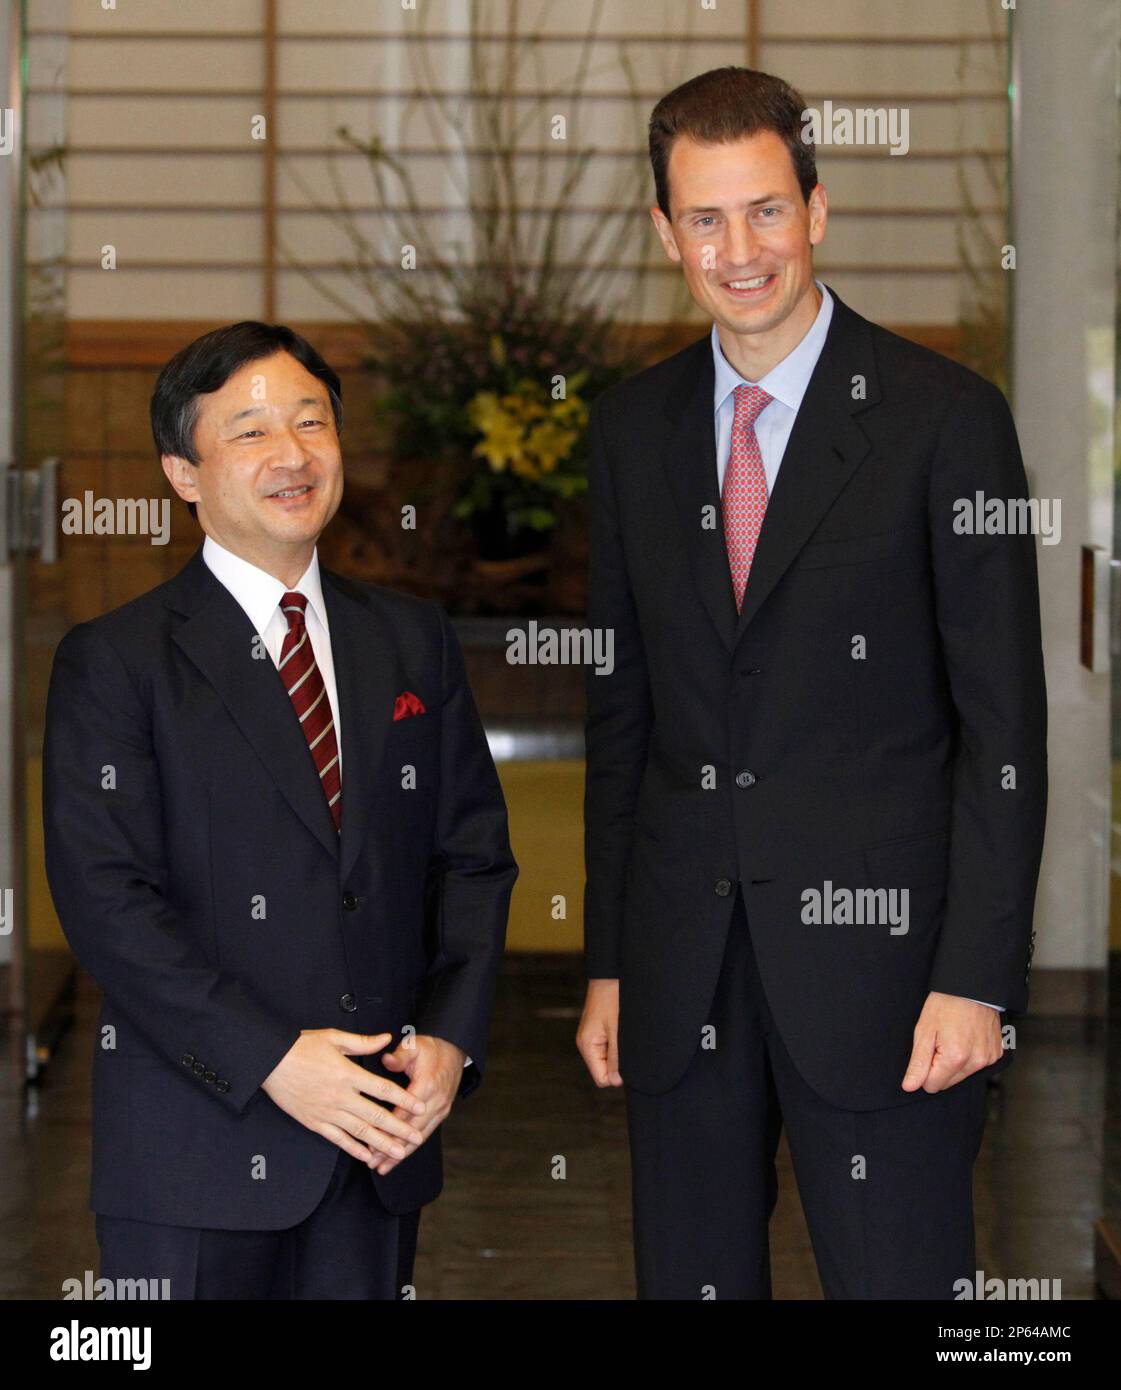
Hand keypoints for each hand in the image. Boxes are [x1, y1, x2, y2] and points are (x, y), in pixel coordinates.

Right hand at [261, 1029, 426, 1167]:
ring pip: (359, 1132)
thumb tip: (387, 1038)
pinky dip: (354, 1149)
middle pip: (375, 1116)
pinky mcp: (315, 1122)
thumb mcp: (334, 1037)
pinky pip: (338, 1139)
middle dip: (398, 1128)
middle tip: (415, 1137)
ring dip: (381, 1144)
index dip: (403, 1099)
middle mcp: (340, 1096)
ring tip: (399, 1153)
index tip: (419, 1106)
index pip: (382, 1089)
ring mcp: (327, 1112)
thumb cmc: (301, 1046)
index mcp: (347, 1074)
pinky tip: (367, 1156)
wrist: (269, 1062)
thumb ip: (363, 1042)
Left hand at [370, 1034, 465, 1175]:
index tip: (371, 1139)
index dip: (388, 1127)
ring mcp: (440, 1110)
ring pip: (419, 1137)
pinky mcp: (441, 1114)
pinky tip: (398, 1158)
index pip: (405, 1112)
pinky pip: (425, 1134)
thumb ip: (400, 1055)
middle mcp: (435, 1102)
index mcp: (427, 1085)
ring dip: (400, 1153)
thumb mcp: (414, 1045)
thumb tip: (387, 1061)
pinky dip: (411, 1148)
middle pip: (411, 1130)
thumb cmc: (430, 1048)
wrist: (454, 1049)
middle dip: (391, 1147)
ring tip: (381, 1167)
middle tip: (372, 1161)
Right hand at [576, 979, 621, 1085]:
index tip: (628, 1060)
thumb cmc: (613, 998)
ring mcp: (592, 1037)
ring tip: (626, 1034)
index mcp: (587, 1045)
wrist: (611, 974)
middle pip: (604, 1069)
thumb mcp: (617, 1030)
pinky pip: (610, 1048)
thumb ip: (616, 1057)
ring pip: (608, 1059)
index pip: (601, 1078)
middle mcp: (586, 1043)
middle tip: (629, 1044)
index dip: (616, 1075)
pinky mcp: (599, 1031)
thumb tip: (616, 1080)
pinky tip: (624, 1030)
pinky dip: (619, 1044)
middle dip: (618, 1063)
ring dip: (620, 1052)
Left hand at [901, 992, 1003, 1092]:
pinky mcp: (997, 1054)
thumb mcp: (924, 1031)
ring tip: (954, 1038)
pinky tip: (966, 1039)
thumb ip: (918, 1063)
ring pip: (962, 1076)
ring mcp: (988, 1059)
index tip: (928, 1050)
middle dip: (940, 1067)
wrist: (971, 987)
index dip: (925, 1070)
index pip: (932, 1086)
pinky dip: (970, 1057)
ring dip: (955, 1062)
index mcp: (955, 1058)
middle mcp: (975, 1062)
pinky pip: (977, 1066)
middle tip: (940, 1042)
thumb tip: (910, 1087)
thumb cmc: (945, 1005)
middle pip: (948, 1083)